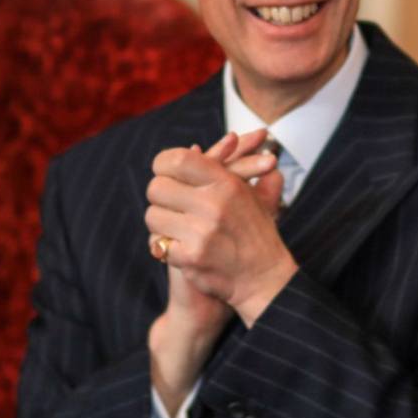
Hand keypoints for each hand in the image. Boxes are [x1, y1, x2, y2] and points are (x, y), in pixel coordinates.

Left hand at [148, 131, 281, 416]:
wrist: (264, 279)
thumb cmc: (257, 234)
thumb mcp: (257, 195)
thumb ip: (242, 166)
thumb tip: (232, 137)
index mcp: (227, 183)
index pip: (177, 159)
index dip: (163, 164)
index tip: (164, 171)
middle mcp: (214, 204)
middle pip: (157, 187)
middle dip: (159, 195)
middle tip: (167, 202)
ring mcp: (201, 232)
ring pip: (152, 215)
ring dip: (159, 222)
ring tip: (173, 225)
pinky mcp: (190, 257)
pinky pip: (156, 243)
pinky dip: (162, 246)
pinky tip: (175, 246)